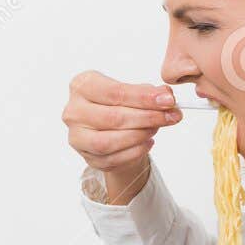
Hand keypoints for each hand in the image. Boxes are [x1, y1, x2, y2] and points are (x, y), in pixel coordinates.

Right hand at [62, 70, 182, 204]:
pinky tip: (147, 142)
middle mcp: (74, 111)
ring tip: (156, 128)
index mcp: (82, 85)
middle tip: (170, 116)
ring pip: (110, 141)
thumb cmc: (118, 104)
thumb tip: (166, 97)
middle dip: (147, 117)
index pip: (114, 92)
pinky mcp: (86, 157)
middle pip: (113, 117)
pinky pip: (112, 159)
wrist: (109, 128)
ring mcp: (77, 136)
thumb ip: (148, 92)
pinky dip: (135, 151)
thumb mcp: (131, 91)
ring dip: (140, 135)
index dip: (143, 98)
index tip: (168, 100)